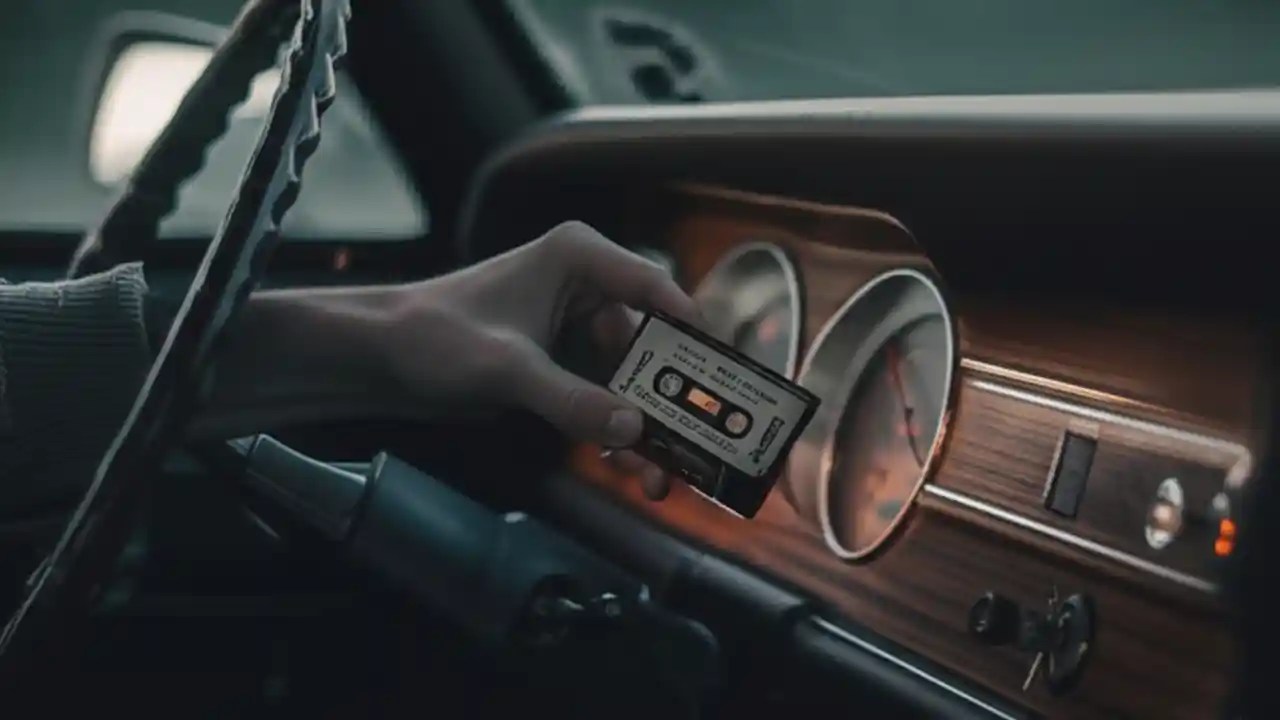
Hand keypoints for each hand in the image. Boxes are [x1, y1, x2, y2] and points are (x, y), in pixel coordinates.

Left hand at [382, 221, 694, 497]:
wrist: (379, 357)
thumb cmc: (432, 335)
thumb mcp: (507, 368)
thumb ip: (571, 400)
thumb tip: (633, 431)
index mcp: (579, 258)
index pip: (657, 290)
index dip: (694, 335)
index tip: (722, 381)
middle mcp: (586, 287)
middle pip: (650, 345)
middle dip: (667, 400)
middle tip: (690, 445)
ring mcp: (574, 328)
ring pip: (630, 379)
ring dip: (645, 426)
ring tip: (661, 474)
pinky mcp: (560, 363)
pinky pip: (604, 397)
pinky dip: (616, 430)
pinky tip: (632, 468)